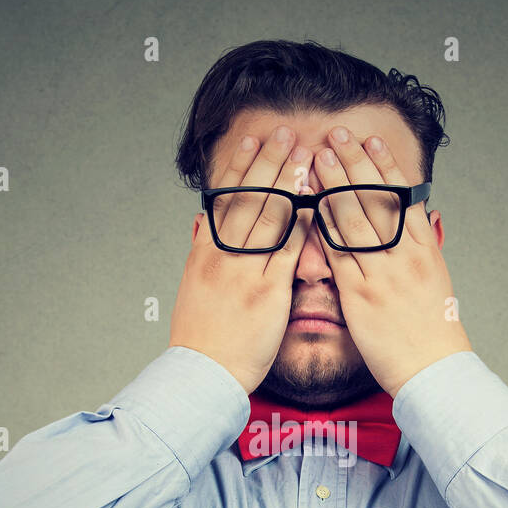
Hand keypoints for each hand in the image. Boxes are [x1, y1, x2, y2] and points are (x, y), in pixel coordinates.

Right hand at [169, 125, 313, 394]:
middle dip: (268, 163)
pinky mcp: (267, 292)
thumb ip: (199, 250)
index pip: (224, 199)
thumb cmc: (202, 336)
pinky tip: (316, 204)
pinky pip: (288, 250)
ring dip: (288, 182)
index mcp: (204, 252)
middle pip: (248, 198)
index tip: (253, 142)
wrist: (203, 373)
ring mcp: (245, 272)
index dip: (240, 168)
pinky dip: (302, 224)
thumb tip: (200, 223)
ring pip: (268, 216)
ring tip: (303, 155)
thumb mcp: (191, 286)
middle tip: (285, 134)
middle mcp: (223, 255)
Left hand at [311, 126, 471, 397]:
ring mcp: (382, 274)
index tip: (370, 142)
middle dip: (354, 164)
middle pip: (377, 199)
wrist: (433, 370)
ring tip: (318, 158)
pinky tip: (310, 206)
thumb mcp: (437, 280)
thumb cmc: (433, 331)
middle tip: (337, 135)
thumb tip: (424, 218)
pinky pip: (339, 255)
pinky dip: (324, 228)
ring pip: (356, 219)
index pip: (403, 197)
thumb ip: (426, 246)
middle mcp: (404, 256)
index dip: (384, 167)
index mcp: (424, 250)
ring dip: (334, 184)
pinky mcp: (361, 296)